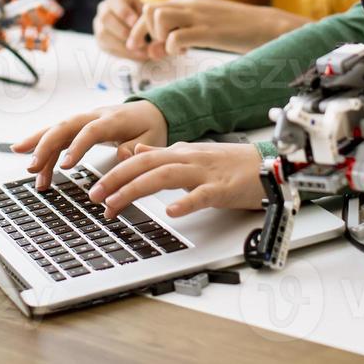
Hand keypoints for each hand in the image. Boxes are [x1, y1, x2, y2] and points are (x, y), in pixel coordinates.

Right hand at [10, 101, 167, 190]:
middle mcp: (94, 116)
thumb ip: (138, 147)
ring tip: (30, 171)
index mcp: (113, 119)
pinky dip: (46, 152)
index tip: (65, 167)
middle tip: (33, 166)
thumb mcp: (153, 138)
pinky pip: (59, 138)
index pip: (91, 131)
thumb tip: (123, 156)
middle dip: (45, 144)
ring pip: (57, 130)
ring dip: (40, 148)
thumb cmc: (150, 126)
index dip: (77, 147)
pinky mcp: (79, 128)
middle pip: (65, 126)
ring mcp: (84, 120)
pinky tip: (37, 170)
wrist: (150, 111)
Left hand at [87, 142, 266, 219]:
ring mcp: (205, 172)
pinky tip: (171, 212)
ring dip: (136, 190)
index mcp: (180, 153)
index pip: (140, 158)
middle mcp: (188, 158)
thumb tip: (134, 151)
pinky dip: (185, 202)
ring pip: (165, 176)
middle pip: (145, 164)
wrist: (269, 165)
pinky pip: (202, 194)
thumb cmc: (231, 165)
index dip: (116, 173)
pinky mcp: (223, 188)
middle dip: (117, 180)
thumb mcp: (192, 156)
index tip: (96, 189)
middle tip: (95, 197)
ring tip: (116, 205)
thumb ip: (163, 155)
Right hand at [93, 0, 149, 60]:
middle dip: (122, 30)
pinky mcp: (101, 41)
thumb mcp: (145, 10)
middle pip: (105, 18)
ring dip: (123, 45)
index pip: (115, 2)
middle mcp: (103, 9)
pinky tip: (138, 56)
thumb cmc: (142, 14)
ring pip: (103, 34)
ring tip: (142, 51)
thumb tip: (148, 27)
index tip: (135, 22)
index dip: (124, 13)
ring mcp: (99, 25)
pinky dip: (124, 53)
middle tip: (140, 41)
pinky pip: (107, 47)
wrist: (134, 23)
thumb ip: (146, 16)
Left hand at [124, 0, 310, 58]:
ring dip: (159, 38)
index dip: (141, 28)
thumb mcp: (204, 19)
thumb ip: (181, 27)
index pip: (149, 7)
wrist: (267, 26)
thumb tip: (155, 46)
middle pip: (148, 10)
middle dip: (146, 33)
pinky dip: (173, 48)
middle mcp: (189, 3)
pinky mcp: (209, 31)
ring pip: (158, 19)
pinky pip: (176, 38)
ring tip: (172, 49)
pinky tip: (187, 52)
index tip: (143, 46)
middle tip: (157, 50)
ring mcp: (199, 16)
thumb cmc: (235, 28)